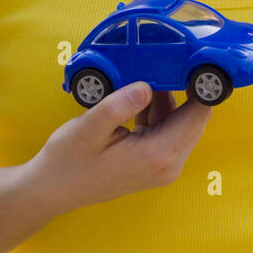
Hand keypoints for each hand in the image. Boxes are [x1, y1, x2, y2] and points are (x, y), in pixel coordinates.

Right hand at [24, 81, 211, 217]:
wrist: (53, 189)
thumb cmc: (68, 161)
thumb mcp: (88, 128)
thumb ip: (119, 105)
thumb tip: (146, 86)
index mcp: (158, 155)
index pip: (198, 115)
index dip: (199, 87)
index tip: (188, 63)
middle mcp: (168, 165)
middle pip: (193, 117)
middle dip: (179, 91)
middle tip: (152, 69)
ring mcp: (163, 166)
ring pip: (179, 121)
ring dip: (162, 101)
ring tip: (131, 90)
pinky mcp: (154, 163)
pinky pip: (166, 130)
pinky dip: (154, 113)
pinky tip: (131, 104)